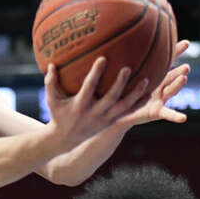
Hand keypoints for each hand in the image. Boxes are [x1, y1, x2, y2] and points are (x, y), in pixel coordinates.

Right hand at [43, 40, 190, 148]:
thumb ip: (50, 81)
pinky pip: (128, 112)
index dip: (96, 73)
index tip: (103, 58)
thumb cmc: (58, 114)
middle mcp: (95, 113)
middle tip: (128, 68)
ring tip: (146, 80)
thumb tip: (50, 64)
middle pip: (111, 98)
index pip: (89, 87)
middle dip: (120, 83)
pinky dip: (138, 103)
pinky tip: (149, 93)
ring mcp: (105, 119)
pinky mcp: (111, 123)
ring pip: (124, 106)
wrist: (65, 140)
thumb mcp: (51, 99)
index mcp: (80, 105)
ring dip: (136, 94)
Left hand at [112, 39, 191, 128]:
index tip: (187, 42)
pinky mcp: (155, 112)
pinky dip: (175, 116)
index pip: (166, 60)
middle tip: (186, 63)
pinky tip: (183, 119)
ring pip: (170, 91)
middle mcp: (158, 86)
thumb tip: (104, 37)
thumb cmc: (117, 92)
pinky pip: (166, 114)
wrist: (114, 114)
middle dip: (179, 68)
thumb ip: (116, 58)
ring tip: (183, 77)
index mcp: (152, 75)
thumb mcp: (117, 73)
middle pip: (172, 75)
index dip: (176, 52)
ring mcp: (158, 99)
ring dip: (178, 84)